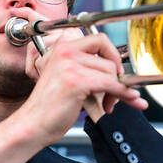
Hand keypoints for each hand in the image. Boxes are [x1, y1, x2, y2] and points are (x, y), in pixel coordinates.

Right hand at [19, 31, 141, 134]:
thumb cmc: (50, 106)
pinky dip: (123, 94)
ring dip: (115, 92)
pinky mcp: (76, 80)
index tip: (118, 71)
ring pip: (111, 72)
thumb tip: (119, 73)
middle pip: (108, 58)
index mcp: (63, 47)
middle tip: (113, 94)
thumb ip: (88, 70)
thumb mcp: (69, 79)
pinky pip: (110, 84)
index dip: (113, 55)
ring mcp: (69, 64)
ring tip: (106, 105)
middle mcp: (65, 51)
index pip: (99, 39)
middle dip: (117, 78)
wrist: (34, 124)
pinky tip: (129, 102)